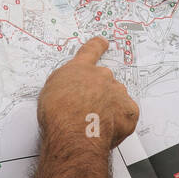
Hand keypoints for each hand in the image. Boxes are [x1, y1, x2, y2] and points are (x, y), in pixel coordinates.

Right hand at [37, 37, 138, 152]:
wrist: (73, 134)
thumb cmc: (58, 115)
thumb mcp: (50, 90)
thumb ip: (65, 83)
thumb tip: (70, 89)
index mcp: (81, 69)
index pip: (90, 51)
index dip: (97, 46)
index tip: (102, 42)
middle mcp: (102, 76)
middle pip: (104, 81)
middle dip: (98, 94)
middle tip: (86, 111)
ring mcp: (117, 92)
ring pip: (116, 98)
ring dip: (109, 108)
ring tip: (94, 124)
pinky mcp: (128, 111)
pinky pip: (126, 116)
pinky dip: (118, 123)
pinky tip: (105, 129)